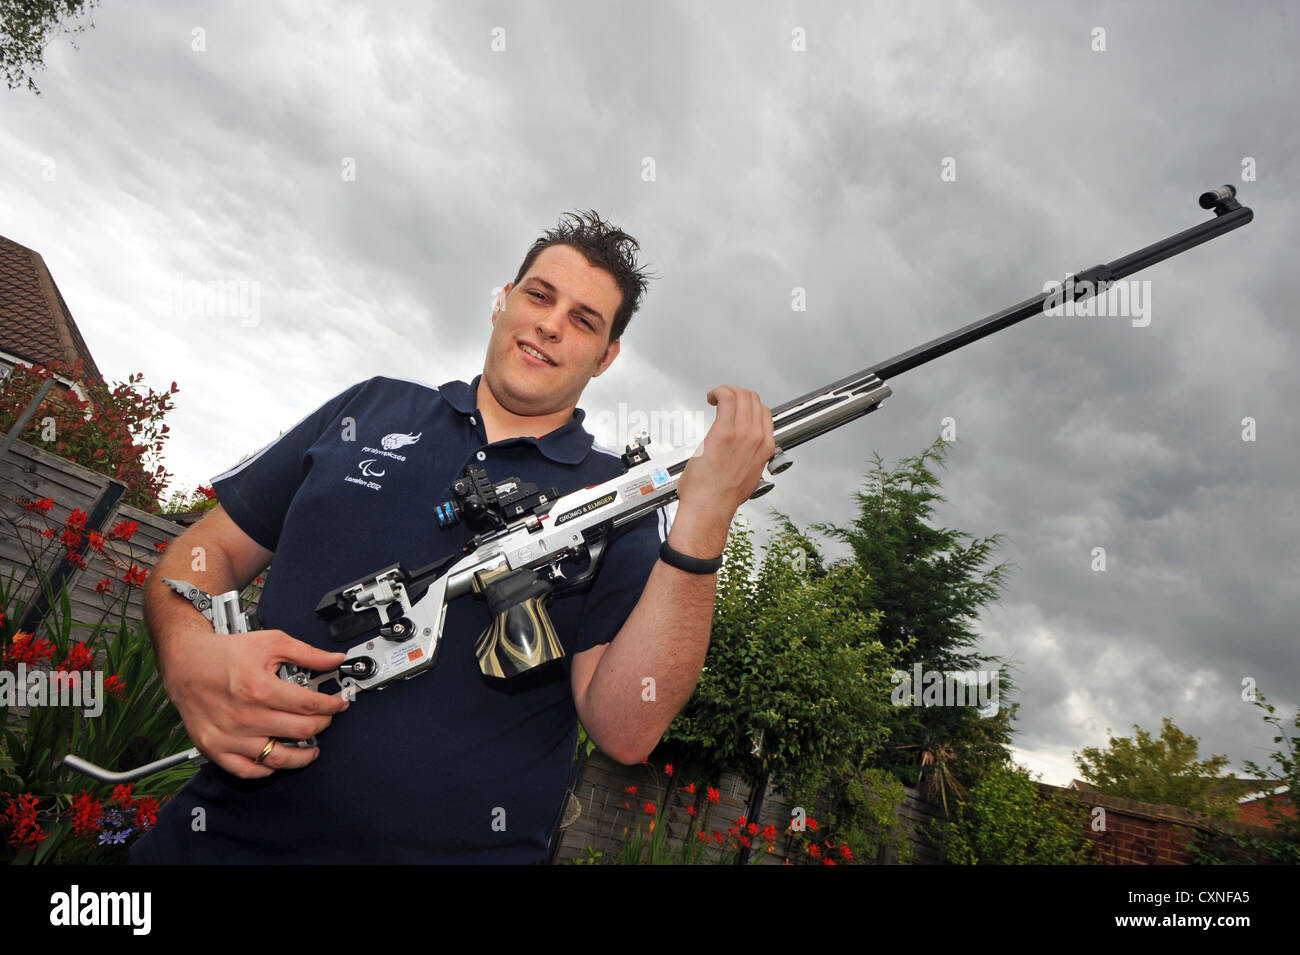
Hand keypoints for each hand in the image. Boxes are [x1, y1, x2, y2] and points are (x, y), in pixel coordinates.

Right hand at [162, 625, 349, 779]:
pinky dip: (267, 769)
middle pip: (300, 731)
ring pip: (279, 758)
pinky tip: (278, 759)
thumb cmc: (226, 653)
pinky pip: (247, 770)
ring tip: (312, 749)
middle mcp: (245, 716)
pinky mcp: (215, 748)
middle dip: (322, 725)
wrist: (187, 663)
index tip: (338, 704)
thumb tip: (335, 659)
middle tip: (326, 719)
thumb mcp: (271, 642)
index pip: (310, 706)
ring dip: (303, 756)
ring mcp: (229, 736)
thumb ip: (307, 653)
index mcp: (260, 689)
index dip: (332, 705)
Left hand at [671, 385, 774, 556]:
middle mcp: (757, 438)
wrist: (710, 507)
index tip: (736, 407)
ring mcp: (741, 434)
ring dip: (726, 390)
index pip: (764, 412)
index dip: (749, 404)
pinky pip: (725, 398)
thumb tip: (742, 453)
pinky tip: (710, 398)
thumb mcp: (749, 476)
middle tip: (722, 399)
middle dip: (736, 393)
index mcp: (765, 448)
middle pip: (753, 399)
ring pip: (741, 395)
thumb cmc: (722, 497)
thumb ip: (750, 460)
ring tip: (715, 397)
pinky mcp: (723, 432)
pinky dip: (718, 392)